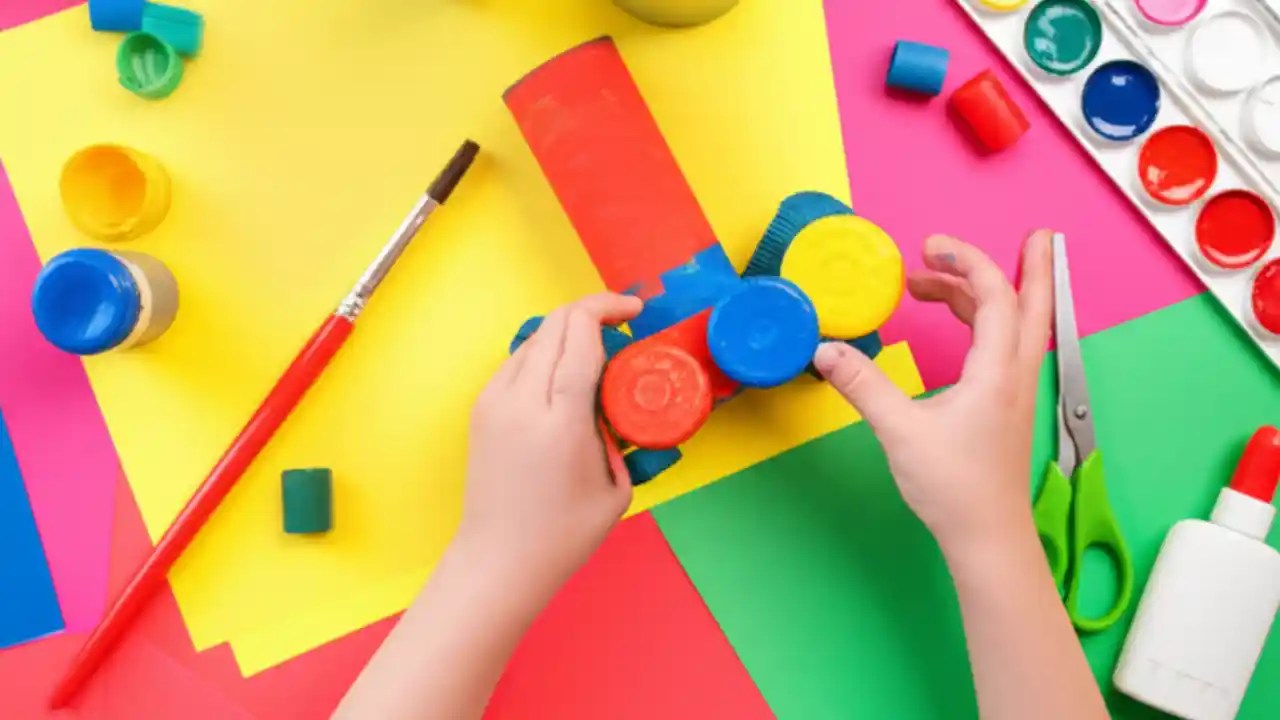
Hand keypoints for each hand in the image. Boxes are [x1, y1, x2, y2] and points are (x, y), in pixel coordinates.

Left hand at [457, 292, 642, 591]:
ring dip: (567, 331)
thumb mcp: (616, 486)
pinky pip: (516, 361)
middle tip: (620, 324)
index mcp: (560, 420)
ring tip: (595, 351)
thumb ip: (620, 432)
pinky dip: (544, 353)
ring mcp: (494, 402)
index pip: (580, 334)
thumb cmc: (564, 535)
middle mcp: (521, 402)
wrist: (499, 560)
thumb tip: (623, 399)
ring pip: (534, 337)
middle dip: (591, 311)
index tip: (633, 311)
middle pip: (555, 323)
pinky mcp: (481, 409)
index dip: (608, 308)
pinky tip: (563, 374)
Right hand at [813, 230, 1053, 551]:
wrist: (987, 537)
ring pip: (1017, 327)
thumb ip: (863, 385)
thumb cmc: (953, 487)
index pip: (993, 296)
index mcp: (996, 372)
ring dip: (989, 295)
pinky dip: (985, 324)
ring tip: (940, 281)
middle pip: (1033, 306)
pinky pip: (1005, 349)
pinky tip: (958, 328)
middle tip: (1035, 235)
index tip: (930, 248)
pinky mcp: (1005, 409)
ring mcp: (1014, 393)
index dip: (965, 262)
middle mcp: (1014, 375)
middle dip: (1033, 267)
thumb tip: (825, 350)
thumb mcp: (900, 431)